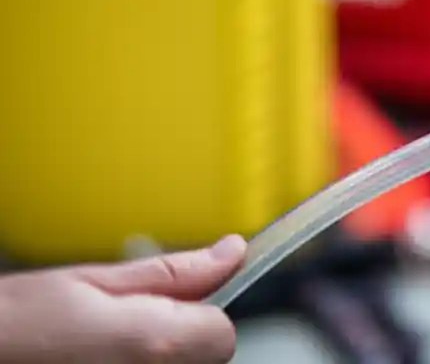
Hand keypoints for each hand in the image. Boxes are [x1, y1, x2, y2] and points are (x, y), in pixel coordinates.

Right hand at [0, 235, 246, 363]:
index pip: (224, 335)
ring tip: (98, 346)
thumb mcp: (92, 280)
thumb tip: (231, 252)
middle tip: (121, 325)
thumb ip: (172, 273)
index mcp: (156, 343)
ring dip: (153, 357)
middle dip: (176, 337)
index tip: (169, 304)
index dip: (202, 314)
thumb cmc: (14, 322)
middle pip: (203, 358)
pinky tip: (92, 359)